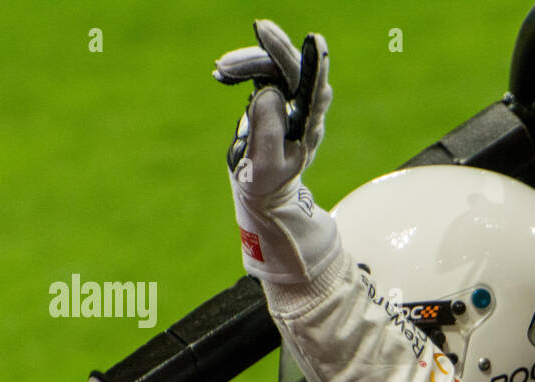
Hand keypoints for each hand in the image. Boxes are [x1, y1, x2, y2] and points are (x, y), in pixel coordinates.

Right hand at [215, 20, 337, 283]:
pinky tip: (222, 75)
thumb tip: (269, 91)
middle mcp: (307, 108)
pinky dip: (243, 67)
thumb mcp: (262, 166)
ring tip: (220, 71)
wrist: (264, 189)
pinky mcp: (280, 93)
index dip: (314, 64)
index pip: (315, 90)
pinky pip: (265, 69)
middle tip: (226, 63)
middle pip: (291, 68)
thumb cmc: (264, 183)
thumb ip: (267, 130)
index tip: (315, 40)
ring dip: (246, 63)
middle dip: (261, 58)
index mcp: (307, 126)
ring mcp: (295, 98)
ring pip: (275, 65)